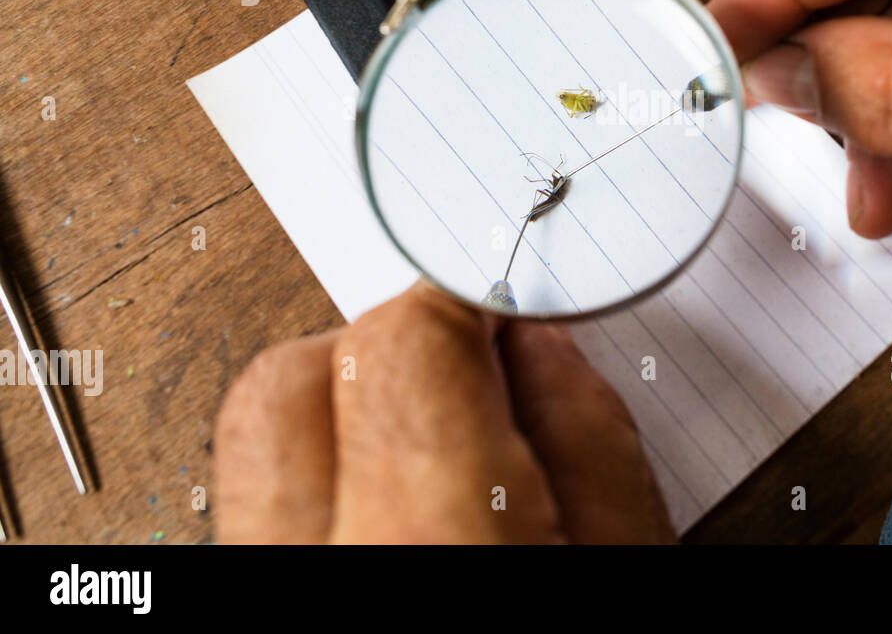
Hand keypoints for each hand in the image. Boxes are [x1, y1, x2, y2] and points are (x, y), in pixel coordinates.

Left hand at [215, 283, 674, 541]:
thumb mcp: (633, 571)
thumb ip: (592, 447)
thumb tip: (539, 344)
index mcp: (432, 546)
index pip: (399, 344)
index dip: (456, 300)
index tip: (494, 306)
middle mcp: (311, 567)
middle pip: (288, 383)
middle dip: (379, 348)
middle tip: (463, 378)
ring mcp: (268, 582)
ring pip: (252, 444)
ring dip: (338, 412)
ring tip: (429, 448)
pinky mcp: (254, 596)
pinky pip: (256, 504)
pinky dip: (317, 478)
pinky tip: (394, 506)